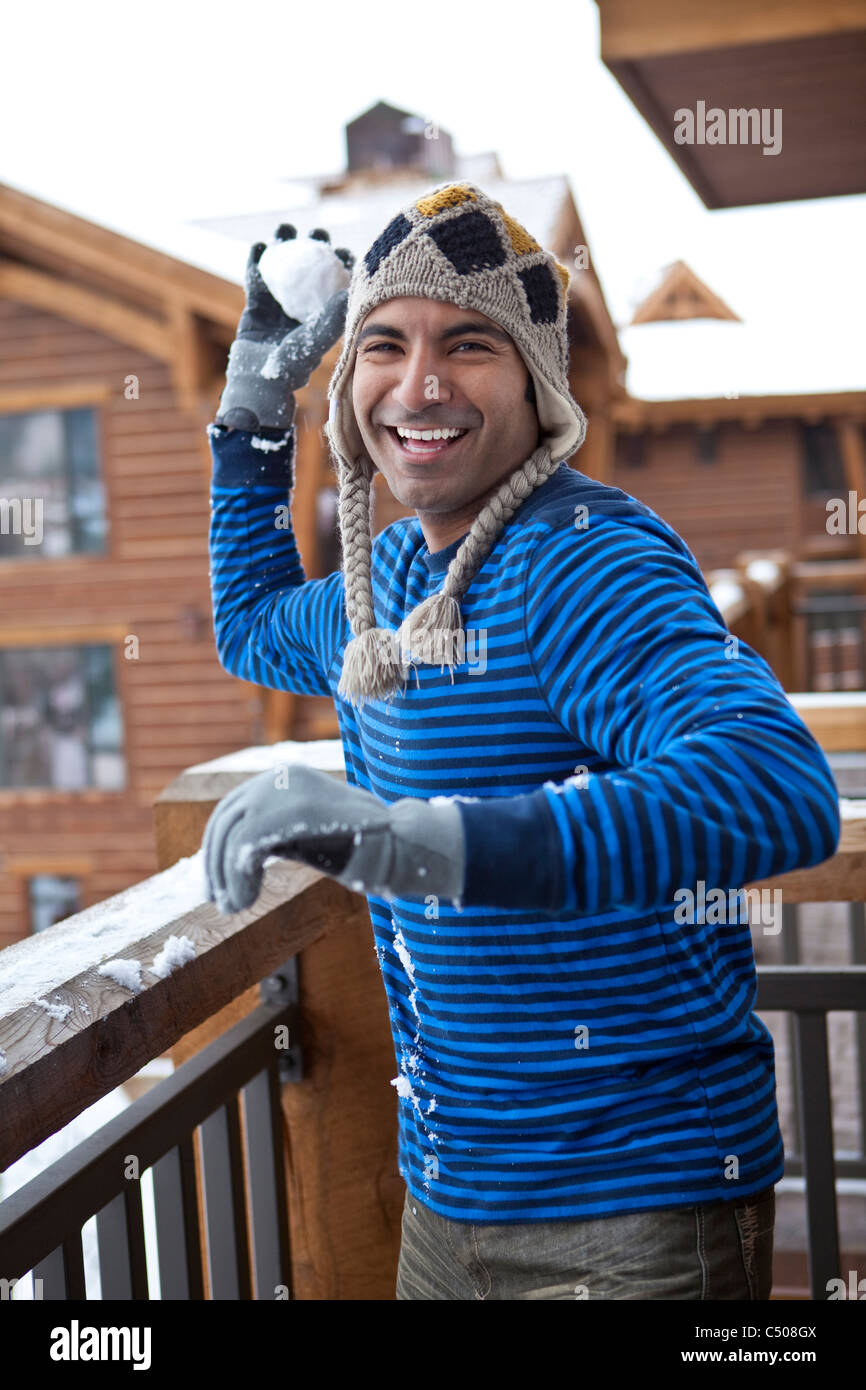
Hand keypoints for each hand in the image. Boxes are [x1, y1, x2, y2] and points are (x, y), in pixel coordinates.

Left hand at [202, 763, 464, 913]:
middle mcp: (277, 776)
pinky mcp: (283, 813)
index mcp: (283, 776)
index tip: (217, 881)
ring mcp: (280, 790)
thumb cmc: (357, 842)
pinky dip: (238, 879)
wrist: (394, 842)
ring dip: (226, 878)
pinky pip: (242, 849)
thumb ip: (277, 832)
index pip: (230, 808)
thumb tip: (236, 857)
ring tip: (236, 906)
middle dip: (215, 865)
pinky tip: (248, 901)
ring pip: (230, 838)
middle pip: (223, 821)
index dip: (216, 847)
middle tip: (219, 900)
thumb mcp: (308, 830)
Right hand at [215, 226, 354, 434]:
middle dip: (315, 249)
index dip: (341, 267)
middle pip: (311, 272)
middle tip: (318, 233)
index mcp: (322, 319)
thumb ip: (331, 317)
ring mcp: (279, 308)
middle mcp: (303, 311)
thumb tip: (350, 290)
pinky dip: (257, 262)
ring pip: (283, 270)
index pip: (335, 287)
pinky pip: (257, 280)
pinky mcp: (257, 308)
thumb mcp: (315, 340)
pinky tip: (261, 245)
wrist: (259, 383)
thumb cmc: (292, 368)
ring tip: (287, 228)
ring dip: (285, 247)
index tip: (345, 251)